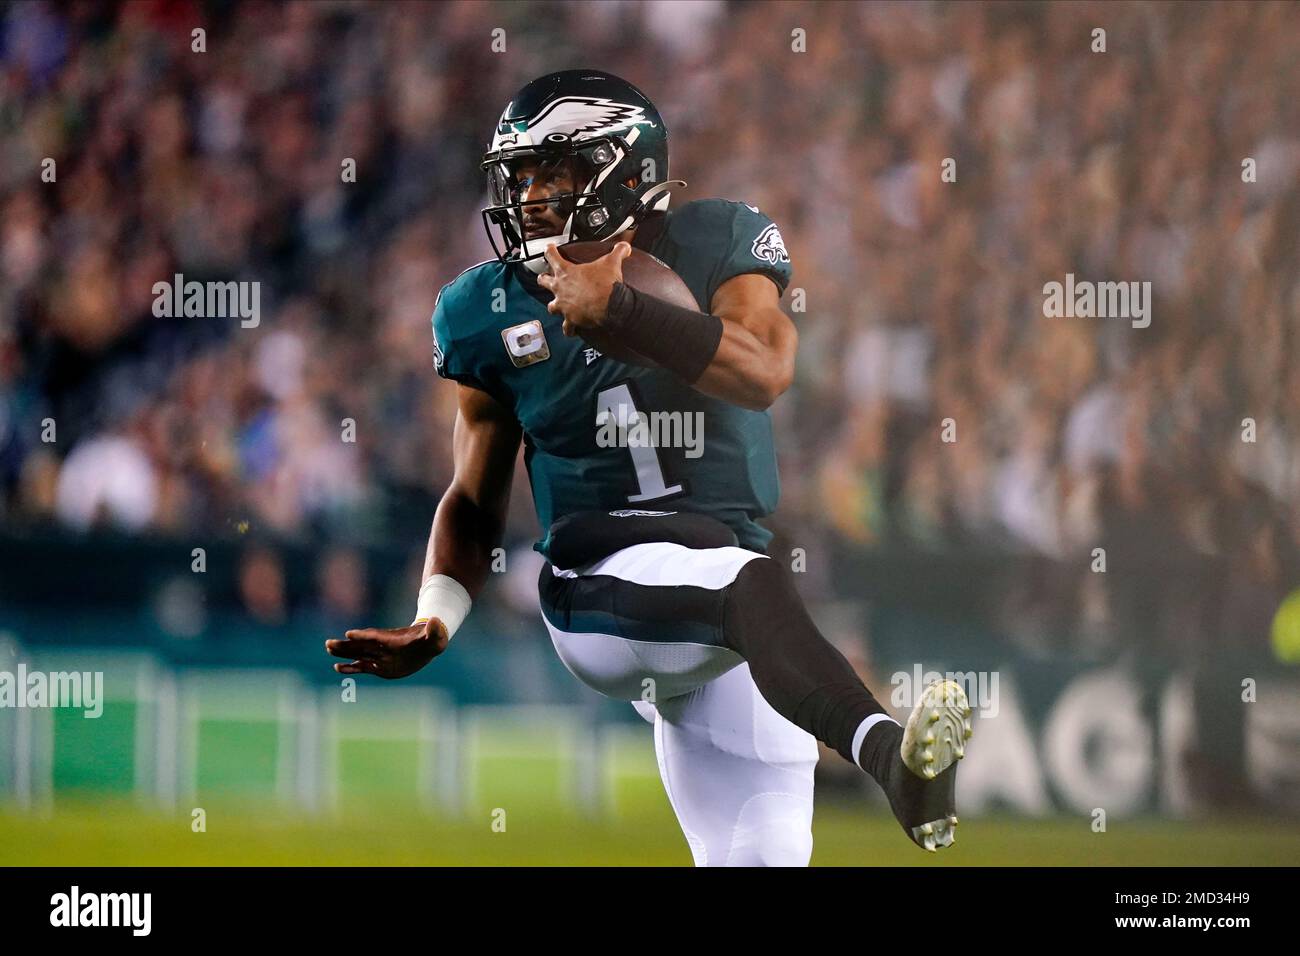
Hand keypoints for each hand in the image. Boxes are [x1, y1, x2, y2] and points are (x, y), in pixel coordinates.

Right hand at [324, 619, 448, 678]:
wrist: (427, 646)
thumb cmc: (431, 639)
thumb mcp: (436, 635)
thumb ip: (435, 630)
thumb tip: (437, 621)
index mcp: (394, 639)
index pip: (376, 636)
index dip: (364, 635)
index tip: (350, 634)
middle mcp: (383, 646)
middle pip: (361, 645)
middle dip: (346, 645)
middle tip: (329, 643)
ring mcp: (379, 655)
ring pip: (358, 654)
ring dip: (344, 653)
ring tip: (328, 650)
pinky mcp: (379, 666)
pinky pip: (362, 666)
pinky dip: (350, 668)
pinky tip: (338, 668)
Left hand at [536, 241, 630, 336]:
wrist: (609, 305)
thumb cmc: (605, 284)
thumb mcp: (611, 262)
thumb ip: (617, 252)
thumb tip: (624, 246)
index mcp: (566, 272)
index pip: (551, 256)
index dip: (549, 250)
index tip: (549, 248)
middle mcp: (560, 288)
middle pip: (543, 281)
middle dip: (543, 279)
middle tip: (545, 277)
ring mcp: (564, 305)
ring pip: (551, 306)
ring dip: (554, 305)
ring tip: (556, 306)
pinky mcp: (571, 319)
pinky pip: (566, 327)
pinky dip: (568, 329)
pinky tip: (570, 330)